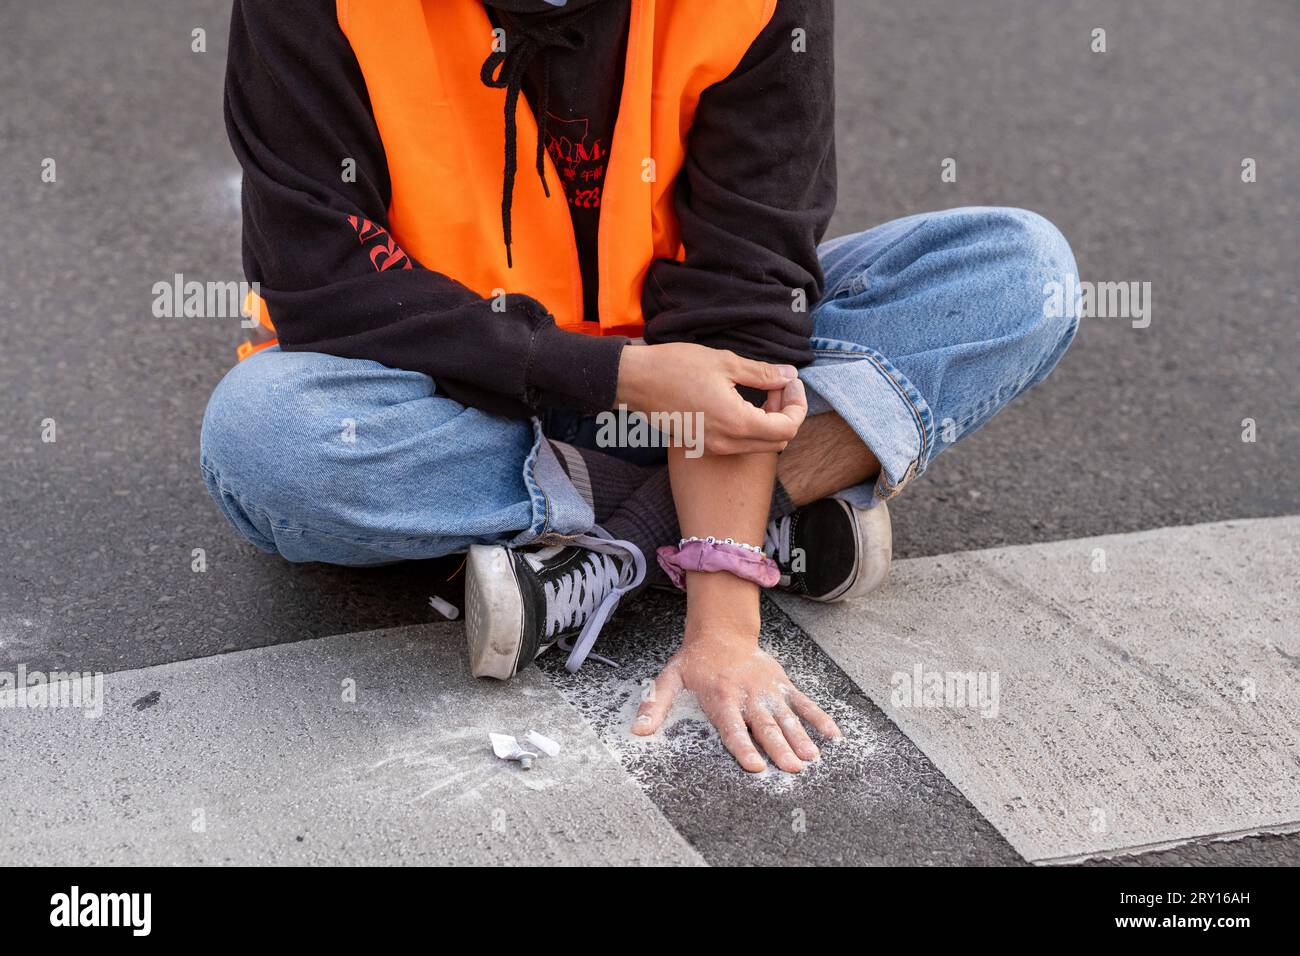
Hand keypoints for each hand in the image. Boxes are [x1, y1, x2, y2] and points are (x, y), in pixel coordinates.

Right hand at [616, 342, 807, 455]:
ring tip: (764, 392)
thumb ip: (762, 373)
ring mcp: (714, 448)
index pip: (788, 428)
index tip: (791, 382)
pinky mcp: (702, 445)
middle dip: (787, 413)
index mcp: (737, 423)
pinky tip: (743, 403)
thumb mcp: (725, 363)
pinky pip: (739, 444)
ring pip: (759, 445)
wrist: (635, 382)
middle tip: (780, 385)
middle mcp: (727, 443)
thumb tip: (788, 375)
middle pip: (778, 441)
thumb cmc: (675, 367)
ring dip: (770, 421)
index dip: (797, 404)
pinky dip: (751, 427)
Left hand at [632, 631, 841, 773]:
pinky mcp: (781, 684)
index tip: (755, 765)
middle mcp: (747, 694)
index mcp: (721, 696)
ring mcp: (767, 689)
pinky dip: (818, 717)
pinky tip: (832, 734)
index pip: (732, 727)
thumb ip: (656, 703)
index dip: (743, 746)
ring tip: (811, 757)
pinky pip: (802, 701)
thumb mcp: (669, 678)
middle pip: (764, 725)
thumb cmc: (696, 662)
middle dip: (779, 747)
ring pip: (786, 717)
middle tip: (792, 768)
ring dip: (800, 737)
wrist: (722, 632)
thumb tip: (639, 729)